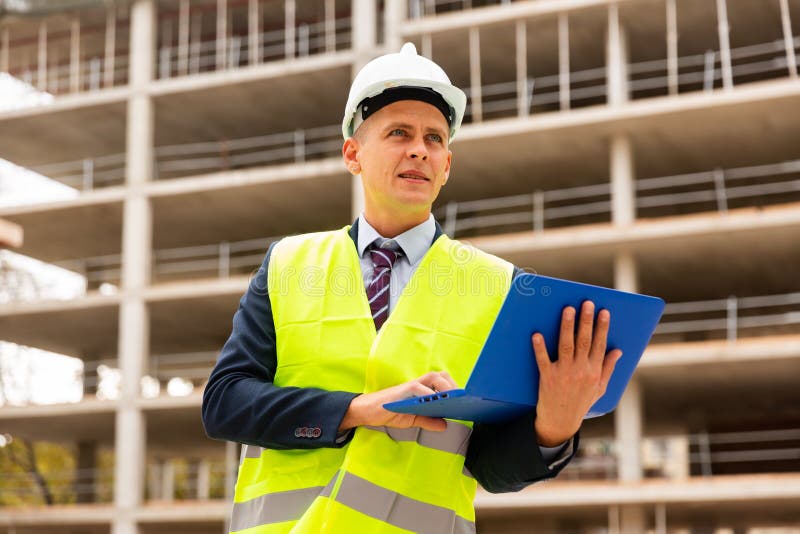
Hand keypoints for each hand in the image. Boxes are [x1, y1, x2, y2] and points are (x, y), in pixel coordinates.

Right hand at [338, 371, 457, 432]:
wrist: (367, 411)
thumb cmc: (389, 412)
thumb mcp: (412, 420)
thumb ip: (428, 421)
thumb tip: (445, 425)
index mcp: (422, 389)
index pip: (442, 381)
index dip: (454, 387)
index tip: (466, 398)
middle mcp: (418, 384)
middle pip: (440, 375)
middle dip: (453, 385)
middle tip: (461, 399)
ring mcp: (411, 386)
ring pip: (432, 377)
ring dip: (445, 387)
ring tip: (453, 399)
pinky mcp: (402, 390)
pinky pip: (418, 388)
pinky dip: (428, 394)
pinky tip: (435, 402)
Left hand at [532, 301, 622, 446]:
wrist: (561, 421)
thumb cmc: (581, 402)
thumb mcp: (599, 388)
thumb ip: (608, 368)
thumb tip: (618, 351)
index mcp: (594, 372)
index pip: (599, 344)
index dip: (602, 327)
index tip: (603, 312)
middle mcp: (581, 371)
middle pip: (584, 341)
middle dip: (586, 321)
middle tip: (586, 304)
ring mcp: (564, 373)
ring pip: (566, 345)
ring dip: (567, 326)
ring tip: (567, 310)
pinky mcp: (547, 377)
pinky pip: (543, 359)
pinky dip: (540, 347)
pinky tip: (537, 334)